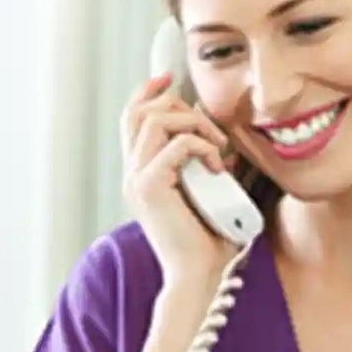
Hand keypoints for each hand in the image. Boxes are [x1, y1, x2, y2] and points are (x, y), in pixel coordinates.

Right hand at [119, 74, 237, 284]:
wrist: (198, 273)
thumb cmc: (209, 238)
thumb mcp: (208, 190)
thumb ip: (204, 163)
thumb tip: (219, 136)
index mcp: (140, 172)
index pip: (131, 118)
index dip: (147, 92)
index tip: (169, 78)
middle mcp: (132, 173)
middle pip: (138, 112)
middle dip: (177, 106)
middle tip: (210, 125)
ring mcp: (136, 180)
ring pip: (154, 122)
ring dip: (193, 124)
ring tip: (217, 146)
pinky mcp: (149, 188)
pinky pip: (175, 146)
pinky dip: (202, 147)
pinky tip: (219, 166)